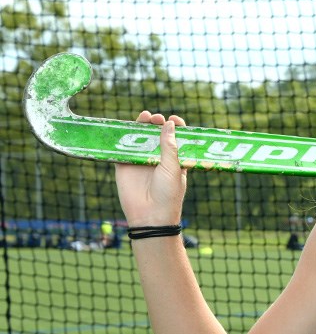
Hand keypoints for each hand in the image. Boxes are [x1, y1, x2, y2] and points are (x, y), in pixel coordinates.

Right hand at [115, 111, 187, 226]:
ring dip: (141, 126)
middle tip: (156, 118)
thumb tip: (170, 124)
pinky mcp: (124, 167)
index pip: (175, 139)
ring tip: (145, 117)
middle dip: (157, 124)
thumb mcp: (173, 168)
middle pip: (156, 135)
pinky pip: (121, 149)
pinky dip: (121, 138)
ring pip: (138, 139)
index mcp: (174, 160)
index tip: (175, 119)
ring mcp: (140, 162)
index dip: (176, 128)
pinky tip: (124, 126)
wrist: (150, 216)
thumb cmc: (168, 194)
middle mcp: (157, 159)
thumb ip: (169, 146)